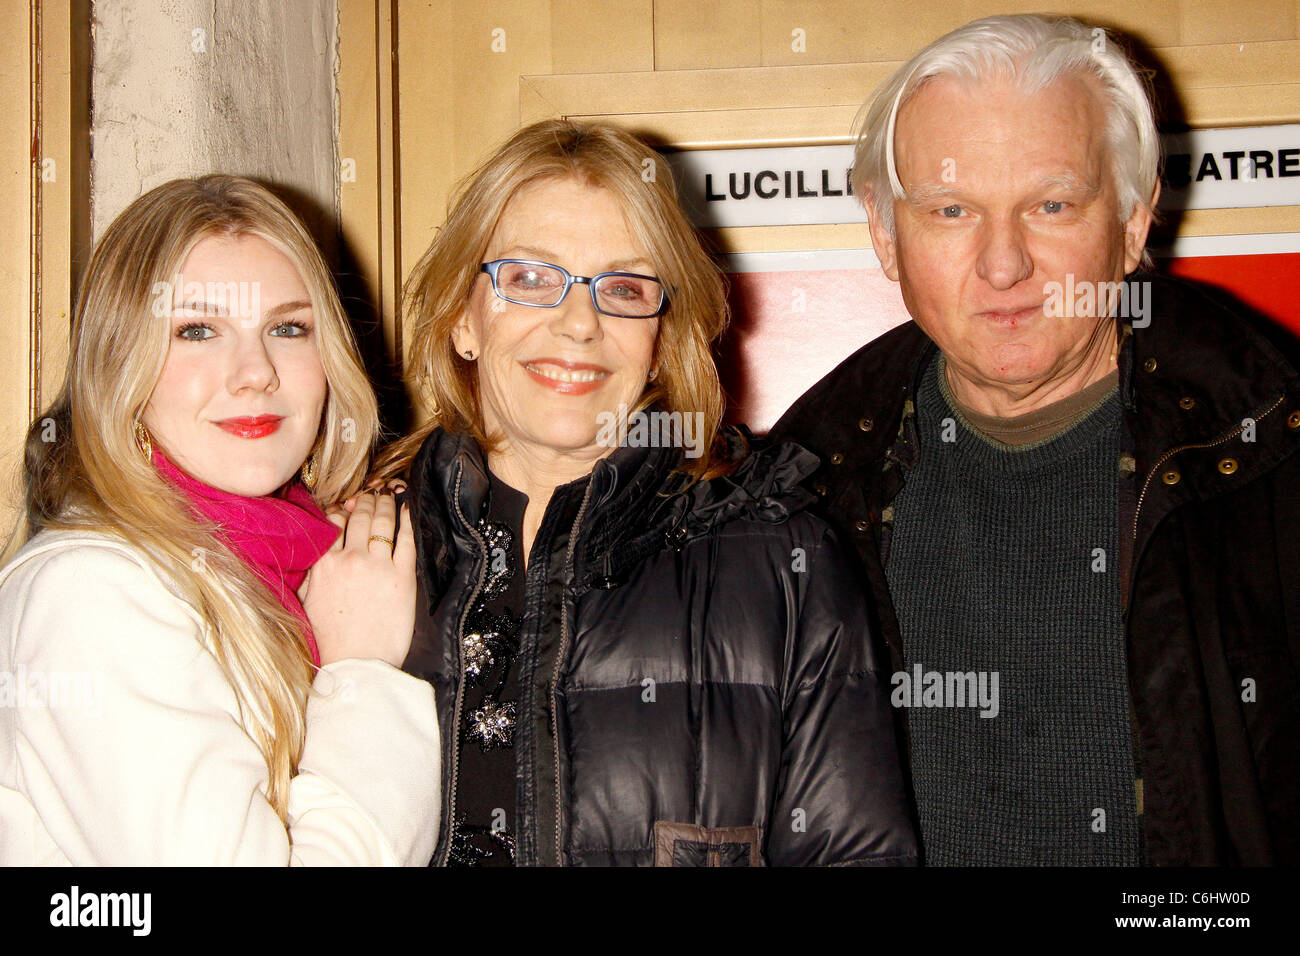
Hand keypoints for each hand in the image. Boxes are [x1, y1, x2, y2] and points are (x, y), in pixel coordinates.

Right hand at [300, 490, 415, 668]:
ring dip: (386, 504)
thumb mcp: (306, 602)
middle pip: (360, 518)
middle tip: (374, 493)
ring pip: (382, 523)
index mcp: (324, 565)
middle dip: (367, 501)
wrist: (356, 664)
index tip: (349, 506)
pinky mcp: (402, 577)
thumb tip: (310, 553)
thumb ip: (309, 573)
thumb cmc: (330, 640)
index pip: (332, 522)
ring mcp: (378, 566)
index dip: (342, 510)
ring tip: (390, 495)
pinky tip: (409, 509)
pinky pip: (407, 540)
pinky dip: (408, 520)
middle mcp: (350, 560)